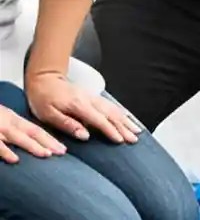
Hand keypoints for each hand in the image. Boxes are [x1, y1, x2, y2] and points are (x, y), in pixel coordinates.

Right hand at [0, 104, 64, 163]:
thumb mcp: (2, 117)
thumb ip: (14, 127)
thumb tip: (28, 138)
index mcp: (13, 119)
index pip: (35, 129)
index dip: (50, 139)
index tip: (63, 148)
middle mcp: (8, 123)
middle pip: (32, 132)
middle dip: (48, 142)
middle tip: (63, 152)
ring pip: (18, 138)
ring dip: (33, 146)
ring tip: (47, 154)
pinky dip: (7, 152)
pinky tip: (15, 160)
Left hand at [25, 72, 139, 144]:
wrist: (45, 79)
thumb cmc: (43, 98)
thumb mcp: (48, 115)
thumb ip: (67, 125)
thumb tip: (85, 135)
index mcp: (79, 105)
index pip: (99, 120)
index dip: (111, 131)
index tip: (121, 140)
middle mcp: (90, 100)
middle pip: (111, 115)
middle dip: (124, 127)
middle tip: (134, 139)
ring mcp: (93, 97)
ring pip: (114, 109)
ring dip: (126, 121)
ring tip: (137, 131)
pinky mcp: (93, 97)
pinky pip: (112, 105)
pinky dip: (122, 113)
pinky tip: (128, 118)